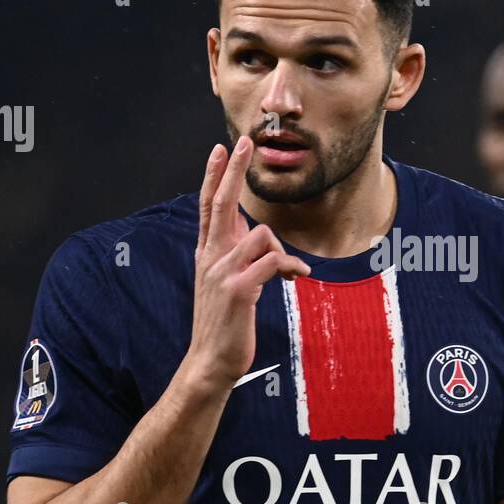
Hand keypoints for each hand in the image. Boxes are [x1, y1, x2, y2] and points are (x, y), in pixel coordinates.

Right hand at [179, 135, 310, 394]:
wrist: (210, 361)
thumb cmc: (225, 323)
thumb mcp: (225, 283)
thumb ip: (236, 257)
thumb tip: (255, 235)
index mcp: (207, 253)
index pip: (208, 206)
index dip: (214, 176)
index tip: (221, 148)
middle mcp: (210, 257)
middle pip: (222, 202)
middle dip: (234, 170)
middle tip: (246, 142)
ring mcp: (222, 272)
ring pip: (261, 234)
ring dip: (282, 252)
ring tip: (288, 274)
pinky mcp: (239, 289)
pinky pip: (273, 262)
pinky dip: (291, 267)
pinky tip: (297, 279)